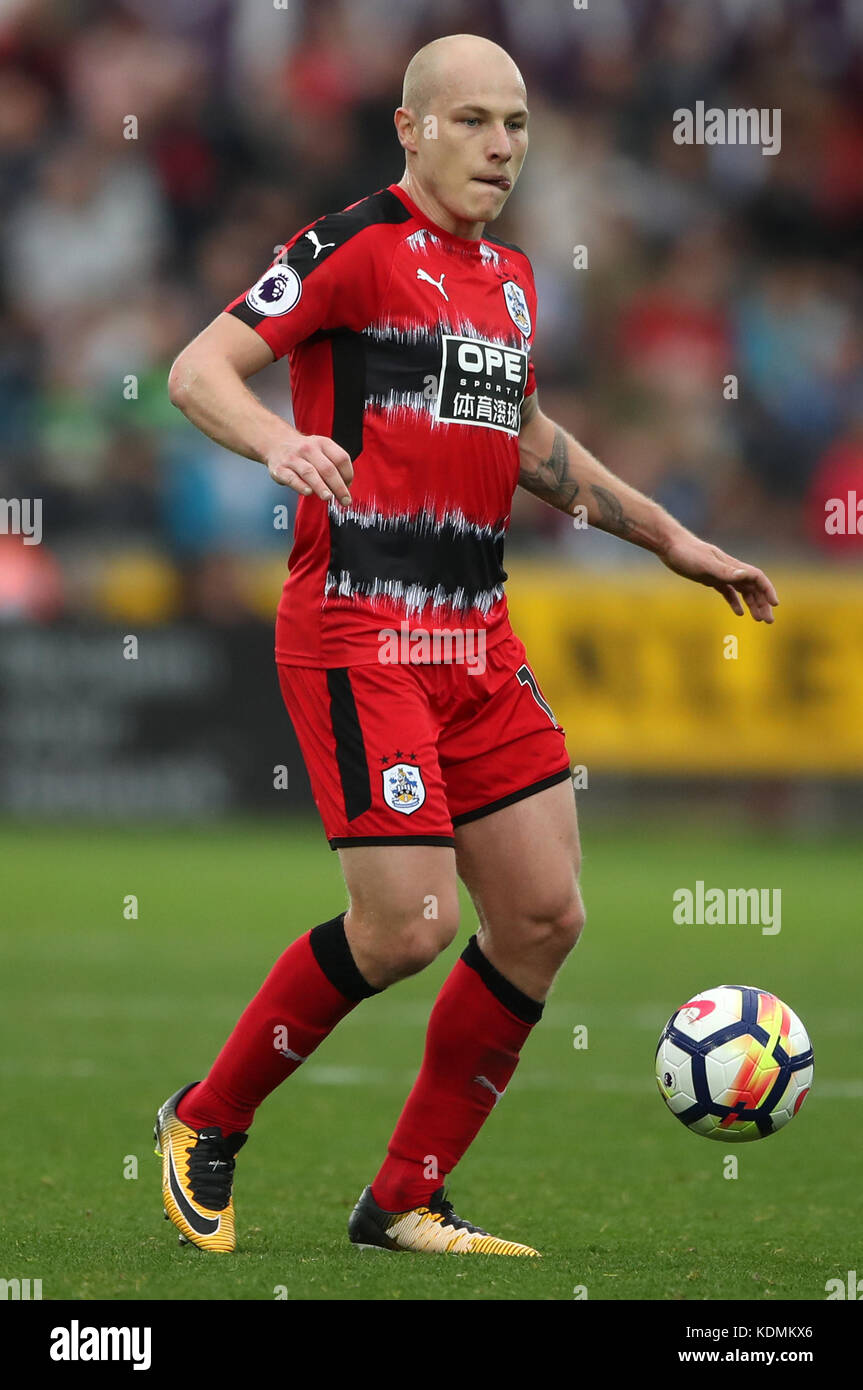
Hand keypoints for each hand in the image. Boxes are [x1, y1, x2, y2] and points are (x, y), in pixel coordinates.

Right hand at [265, 433, 352, 505]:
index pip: (341, 459)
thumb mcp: (321, 450)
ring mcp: (294, 458)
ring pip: (310, 472)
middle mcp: (309, 449)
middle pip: (328, 468)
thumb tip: (344, 487)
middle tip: (344, 500)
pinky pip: (291, 478)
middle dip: (338, 487)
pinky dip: (300, 486)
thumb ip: (333, 466)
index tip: (348, 487)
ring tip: (328, 497)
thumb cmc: (303, 452)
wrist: (277, 442)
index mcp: (323, 444)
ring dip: (321, 486)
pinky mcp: (280, 469)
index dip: (348, 475)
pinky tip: (308, 492)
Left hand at [659, 532, 778, 622]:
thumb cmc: (686, 553)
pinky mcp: (710, 578)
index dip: (768, 590)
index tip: (774, 604)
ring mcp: (720, 574)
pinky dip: (735, 602)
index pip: (757, 578)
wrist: (670, 545)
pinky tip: (739, 613)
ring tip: (758, 619)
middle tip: (769, 621)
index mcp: (732, 566)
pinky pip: (728, 592)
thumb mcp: (705, 564)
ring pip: (743, 591)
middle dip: (763, 603)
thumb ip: (725, 571)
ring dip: (753, 604)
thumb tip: (746, 576)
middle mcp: (730, 570)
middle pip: (753, 587)